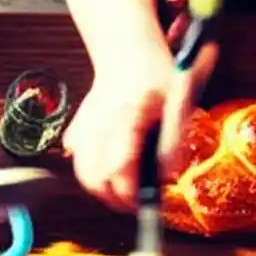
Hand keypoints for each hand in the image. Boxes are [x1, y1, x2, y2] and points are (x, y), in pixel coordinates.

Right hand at [63, 30, 216, 210]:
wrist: (127, 53)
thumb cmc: (157, 74)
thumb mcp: (178, 102)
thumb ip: (173, 140)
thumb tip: (167, 177)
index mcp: (125, 116)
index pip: (119, 168)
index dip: (131, 193)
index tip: (144, 202)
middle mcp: (99, 124)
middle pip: (95, 179)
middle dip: (115, 199)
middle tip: (136, 201)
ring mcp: (84, 128)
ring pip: (84, 174)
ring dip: (103, 190)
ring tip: (124, 189)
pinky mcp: (77, 130)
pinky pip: (79, 162)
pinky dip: (92, 173)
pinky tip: (109, 167)